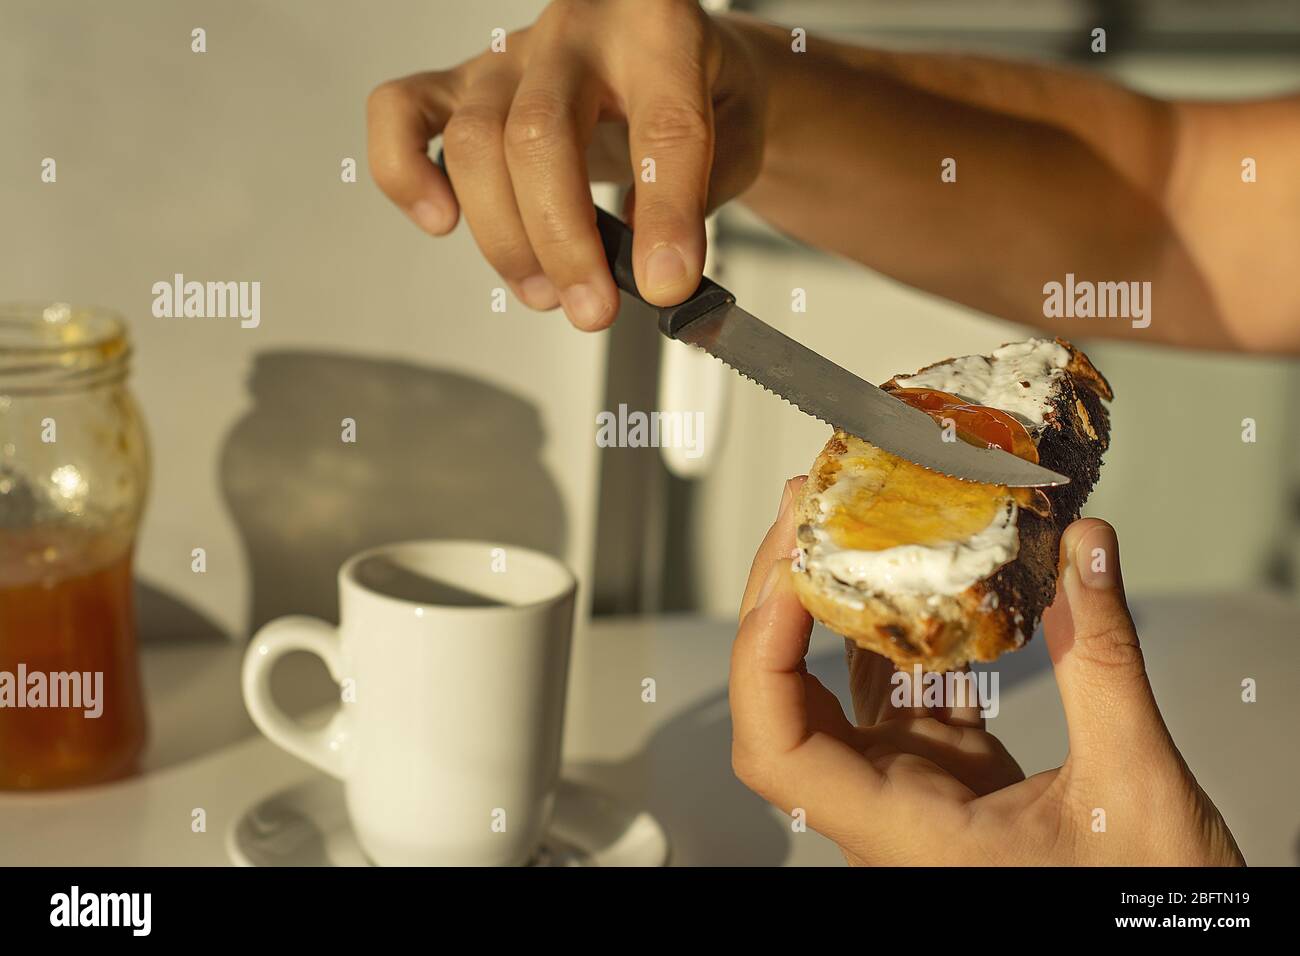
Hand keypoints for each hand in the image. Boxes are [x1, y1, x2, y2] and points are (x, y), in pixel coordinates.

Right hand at [366, 0, 768, 329]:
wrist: (674, 60)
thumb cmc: (704, 100)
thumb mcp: (734, 142)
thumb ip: (699, 198)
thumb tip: (649, 268)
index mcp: (660, 31)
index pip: (661, 125)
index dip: (664, 214)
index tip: (666, 283)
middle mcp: (576, 31)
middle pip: (539, 134)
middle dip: (562, 241)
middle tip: (591, 309)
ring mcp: (511, 54)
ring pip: (473, 141)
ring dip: (503, 238)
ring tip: (546, 294)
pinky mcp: (462, 81)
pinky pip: (401, 112)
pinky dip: (403, 172)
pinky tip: (441, 220)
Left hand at [730, 477, 1244, 865]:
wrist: (1169, 955)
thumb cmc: (1144, 912)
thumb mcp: (1136, 789)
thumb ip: (1106, 663)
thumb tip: (1083, 547)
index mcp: (903, 834)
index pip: (778, 746)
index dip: (762, 654)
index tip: (791, 570)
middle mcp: (885, 811)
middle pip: (787, 702)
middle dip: (783, 603)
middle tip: (805, 512)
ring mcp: (911, 791)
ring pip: (836, 692)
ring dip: (833, 608)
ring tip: (844, 525)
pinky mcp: (945, 775)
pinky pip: (897, 694)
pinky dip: (899, 634)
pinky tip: (915, 580)